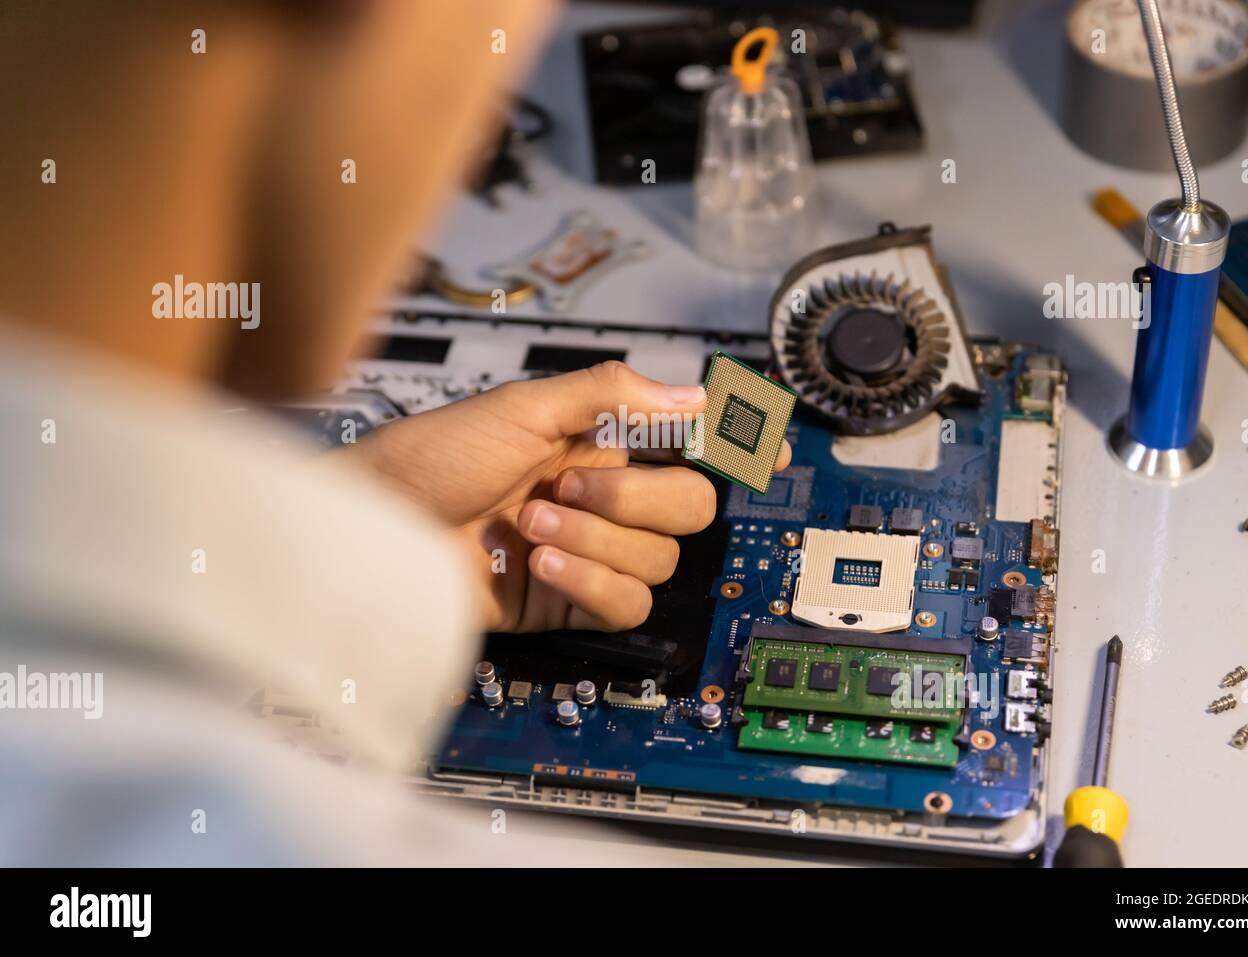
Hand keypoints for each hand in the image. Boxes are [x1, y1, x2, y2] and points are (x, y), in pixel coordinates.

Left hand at [347, 361, 790, 633]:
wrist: (376, 526)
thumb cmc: (435, 455)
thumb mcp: (523, 406)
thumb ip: (613, 395)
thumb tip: (695, 395)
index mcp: (601, 443)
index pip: (687, 448)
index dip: (722, 448)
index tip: (758, 448)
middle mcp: (603, 499)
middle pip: (689, 512)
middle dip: (636, 501)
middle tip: (568, 487)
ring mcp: (587, 554)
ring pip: (659, 563)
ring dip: (597, 544)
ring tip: (533, 525)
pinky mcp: (566, 604)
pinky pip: (625, 606)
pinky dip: (591, 585)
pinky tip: (542, 566)